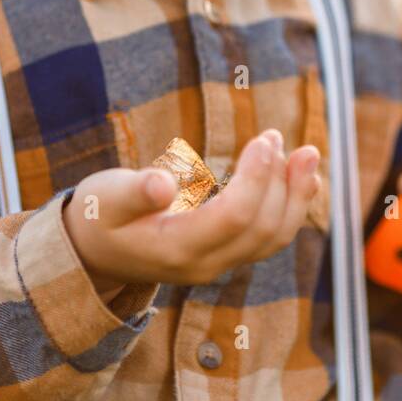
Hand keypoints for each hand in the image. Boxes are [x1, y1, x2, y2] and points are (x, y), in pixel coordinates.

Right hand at [62, 129, 321, 288]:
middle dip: (280, 181)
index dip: (257, 178)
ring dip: (295, 196)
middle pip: (261, 229)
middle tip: (278, 136)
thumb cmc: (97, 216)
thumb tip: (163, 183)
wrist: (92, 254)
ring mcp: (216, 264)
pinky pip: (267, 238)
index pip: (234, 218)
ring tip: (309, 155)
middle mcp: (203, 264)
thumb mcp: (104, 199)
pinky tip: (303, 181)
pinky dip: (289, 208)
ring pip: (272, 238)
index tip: (265, 139)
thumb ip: (134, 192)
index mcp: (174, 248)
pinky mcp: (223, 255)